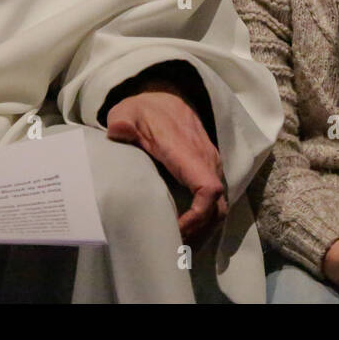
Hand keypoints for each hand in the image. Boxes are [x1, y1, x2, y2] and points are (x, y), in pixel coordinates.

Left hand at [106, 80, 225, 241]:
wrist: (165, 93)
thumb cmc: (144, 109)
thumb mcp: (127, 113)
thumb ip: (122, 122)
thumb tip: (118, 131)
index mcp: (187, 151)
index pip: (207, 189)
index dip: (197, 216)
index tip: (176, 228)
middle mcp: (206, 160)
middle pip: (218, 206)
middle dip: (200, 231)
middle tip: (173, 246)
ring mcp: (210, 165)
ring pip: (220, 206)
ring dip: (203, 228)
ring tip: (178, 242)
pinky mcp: (209, 169)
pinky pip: (215, 199)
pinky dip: (204, 218)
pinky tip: (185, 228)